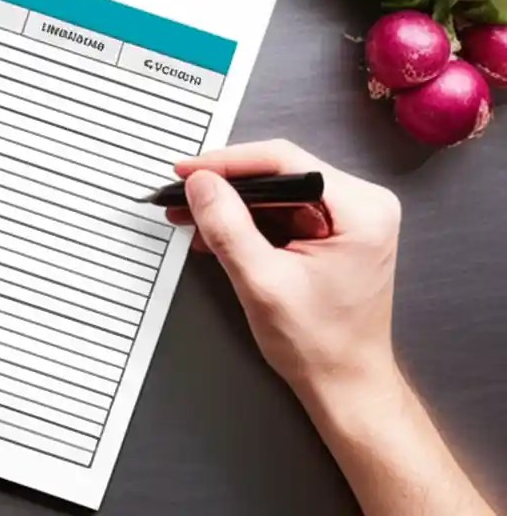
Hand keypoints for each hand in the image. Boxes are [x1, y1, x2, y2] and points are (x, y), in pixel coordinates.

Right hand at [168, 139, 401, 399]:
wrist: (344, 384)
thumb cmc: (322, 345)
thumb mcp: (262, 281)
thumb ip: (228, 227)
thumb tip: (202, 184)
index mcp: (361, 209)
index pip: (284, 161)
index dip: (228, 163)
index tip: (190, 172)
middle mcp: (361, 206)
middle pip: (279, 173)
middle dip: (225, 186)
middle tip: (183, 194)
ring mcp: (347, 219)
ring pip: (275, 193)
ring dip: (230, 205)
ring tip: (190, 216)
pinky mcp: (331, 233)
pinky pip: (280, 213)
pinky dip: (245, 222)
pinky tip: (214, 233)